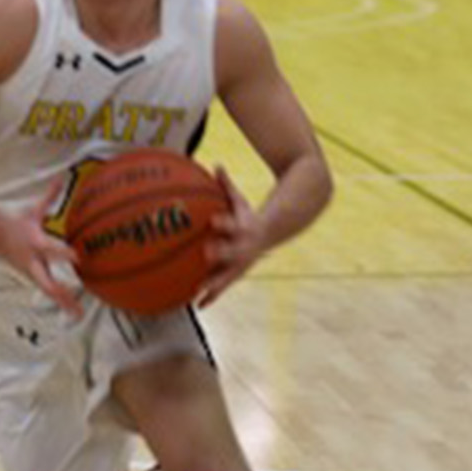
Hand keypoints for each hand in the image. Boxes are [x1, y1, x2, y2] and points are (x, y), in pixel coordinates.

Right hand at [2, 178, 82, 317]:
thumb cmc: (19, 224)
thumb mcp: (34, 211)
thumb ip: (50, 197)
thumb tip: (62, 177)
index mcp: (34, 243)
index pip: (50, 248)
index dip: (64, 253)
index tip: (79, 257)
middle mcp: (33, 261)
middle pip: (47, 281)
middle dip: (62, 292)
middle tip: (76, 302)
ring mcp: (32, 272)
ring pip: (48, 290)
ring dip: (63, 302)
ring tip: (78, 315)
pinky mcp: (34, 278)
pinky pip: (49, 291)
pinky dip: (61, 301)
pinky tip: (74, 311)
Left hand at [198, 166, 265, 307]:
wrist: (274, 233)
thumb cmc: (248, 215)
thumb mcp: (239, 200)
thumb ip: (226, 185)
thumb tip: (216, 164)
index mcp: (245, 228)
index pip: (234, 224)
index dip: (224, 222)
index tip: (213, 220)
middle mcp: (245, 247)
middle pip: (233, 252)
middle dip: (221, 253)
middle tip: (206, 254)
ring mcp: (243, 263)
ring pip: (228, 274)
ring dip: (214, 283)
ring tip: (197, 292)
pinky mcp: (238, 273)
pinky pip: (223, 286)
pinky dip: (211, 296)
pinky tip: (197, 306)